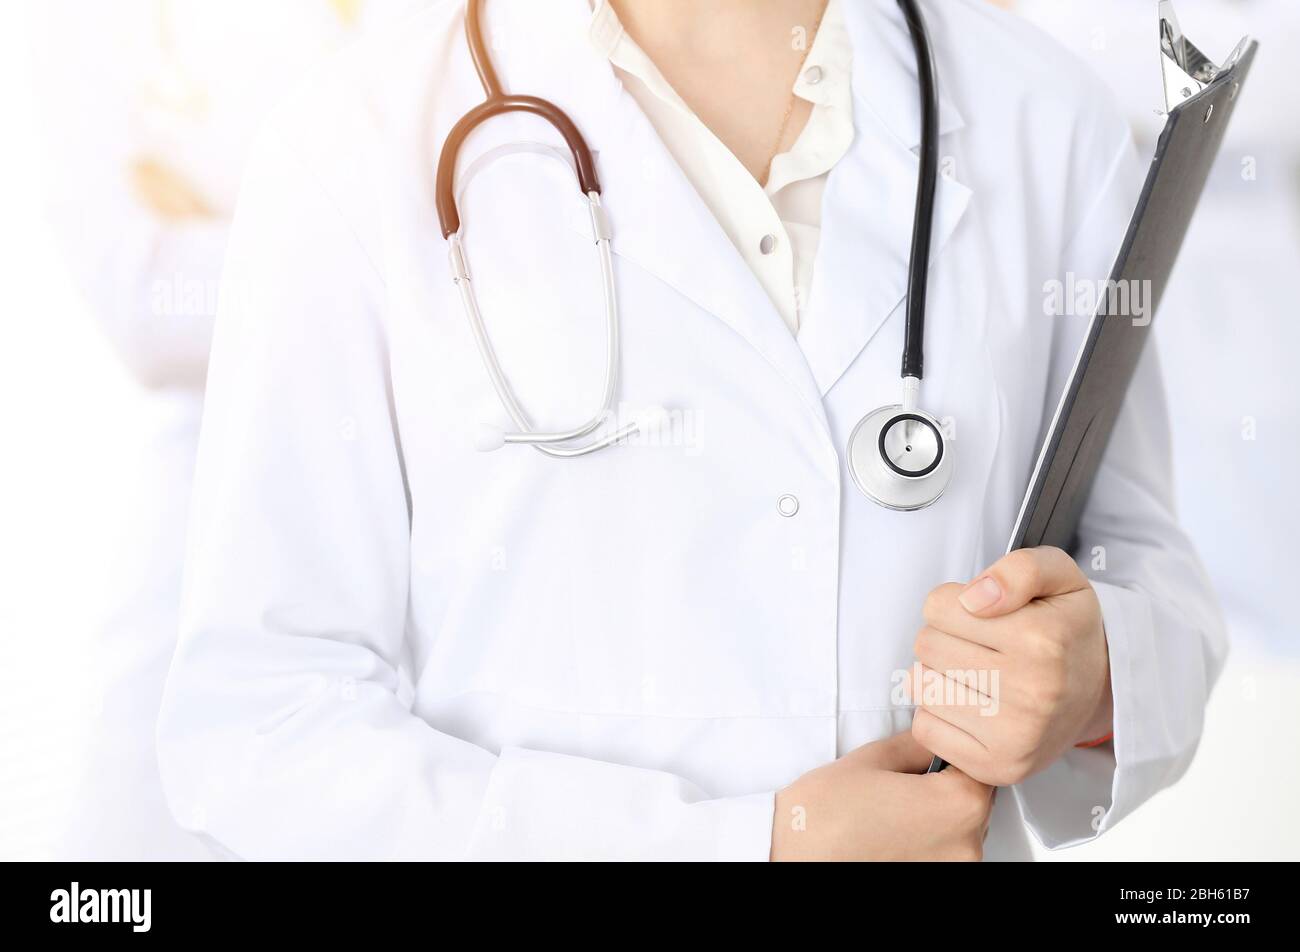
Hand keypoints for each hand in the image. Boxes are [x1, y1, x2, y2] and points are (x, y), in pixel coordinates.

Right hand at [770, 732, 993, 860]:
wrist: (790, 857)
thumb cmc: (823, 815)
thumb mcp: (873, 757)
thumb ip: (918, 743)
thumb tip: (935, 738)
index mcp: (958, 805)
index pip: (981, 766)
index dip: (953, 753)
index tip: (933, 750)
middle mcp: (966, 846)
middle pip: (973, 801)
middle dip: (945, 785)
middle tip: (904, 779)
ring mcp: (951, 871)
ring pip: (959, 829)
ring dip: (935, 816)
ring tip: (892, 808)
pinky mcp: (934, 882)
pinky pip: (941, 853)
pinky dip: (924, 842)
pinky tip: (892, 832)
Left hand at [910, 546, 1112, 786]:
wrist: (1100, 691)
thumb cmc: (1066, 629)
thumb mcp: (1058, 576)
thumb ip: (1018, 569)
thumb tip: (973, 597)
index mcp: (1041, 640)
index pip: (937, 606)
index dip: (952, 604)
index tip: (980, 614)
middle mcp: (1030, 691)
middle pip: (926, 645)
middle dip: (944, 637)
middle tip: (980, 644)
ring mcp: (1014, 735)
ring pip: (921, 685)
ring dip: (938, 674)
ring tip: (974, 672)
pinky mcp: (996, 767)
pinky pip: (924, 728)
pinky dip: (938, 713)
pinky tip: (970, 704)